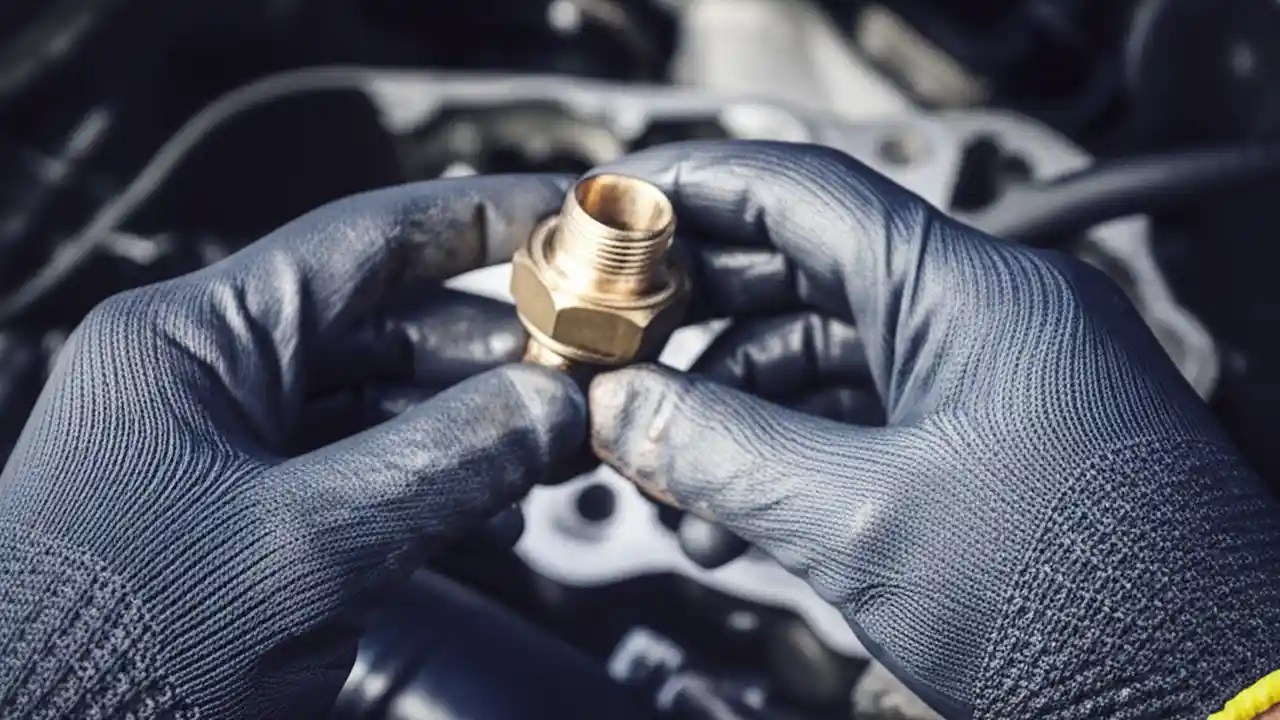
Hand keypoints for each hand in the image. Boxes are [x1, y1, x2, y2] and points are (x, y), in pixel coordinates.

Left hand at [0, 177, 585, 717]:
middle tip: (586, 368)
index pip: (365, 240)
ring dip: (475, 427)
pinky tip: (496, 514)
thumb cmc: (110, 651)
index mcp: (195, 341)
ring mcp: (229, 454)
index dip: (480, 221)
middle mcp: (210, 381)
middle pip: (387, 326)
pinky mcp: (250, 522)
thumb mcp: (307, 544)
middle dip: (496, 347)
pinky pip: (364, 477)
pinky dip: (436, 488)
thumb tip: (552, 406)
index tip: (567, 217)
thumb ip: (446, 461)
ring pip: (384, 407)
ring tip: (556, 448)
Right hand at [588, 141, 1279, 718]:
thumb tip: (624, 411)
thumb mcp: (864, 523)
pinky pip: (864, 418)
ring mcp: (994, 381)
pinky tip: (736, 515)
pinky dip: (790, 455)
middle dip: (698, 323)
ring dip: (736, 410)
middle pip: (803, 275)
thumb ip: (723, 452)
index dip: (689, 191)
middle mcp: (988, 317)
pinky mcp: (994, 443)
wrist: (1214, 704)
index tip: (613, 211)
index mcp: (972, 292)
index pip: (800, 192)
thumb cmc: (1092, 608)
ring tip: (670, 476)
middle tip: (617, 359)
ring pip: (826, 358)